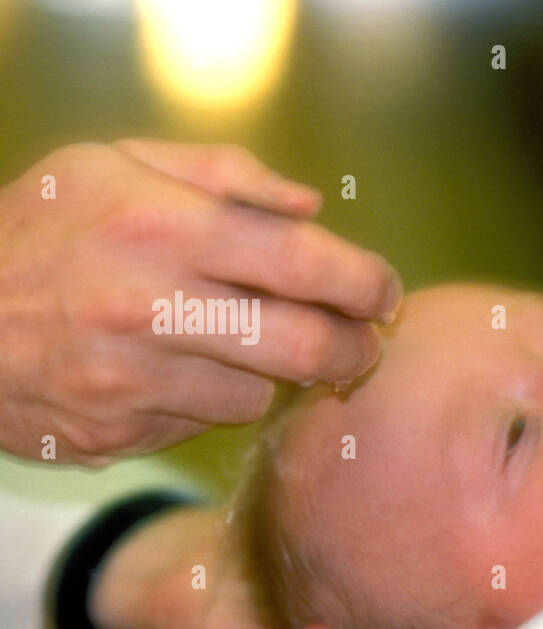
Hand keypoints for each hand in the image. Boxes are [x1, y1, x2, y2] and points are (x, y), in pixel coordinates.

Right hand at [0, 140, 401, 464]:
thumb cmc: (38, 230)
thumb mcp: (111, 166)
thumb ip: (221, 175)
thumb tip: (311, 208)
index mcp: (161, 227)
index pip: (303, 262)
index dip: (364, 283)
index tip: (385, 294)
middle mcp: (151, 304)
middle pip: (307, 347)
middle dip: (356, 350)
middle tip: (365, 345)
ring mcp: (133, 378)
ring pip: (261, 395)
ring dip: (274, 377)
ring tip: (249, 347)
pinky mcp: (118, 430)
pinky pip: (206, 426)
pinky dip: (213, 402)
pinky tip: (182, 374)